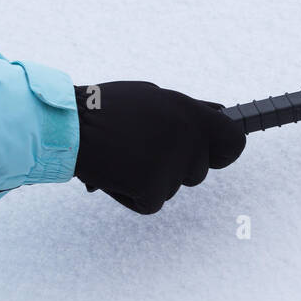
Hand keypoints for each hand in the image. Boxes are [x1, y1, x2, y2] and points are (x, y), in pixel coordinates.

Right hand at [73, 81, 245, 214]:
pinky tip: (115, 173)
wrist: (67, 126)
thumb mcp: (152, 98)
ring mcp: (172, 164)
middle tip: (142, 150)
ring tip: (123, 155)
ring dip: (150, 180)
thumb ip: (188, 110)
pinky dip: (132, 195)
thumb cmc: (105, 109)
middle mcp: (187, 137)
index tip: (214, 156)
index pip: (234, 140)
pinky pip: (151, 202)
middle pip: (198, 171)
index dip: (224, 152)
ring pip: (172, 187)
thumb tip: (221, 113)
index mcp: (190, 112)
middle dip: (174, 168)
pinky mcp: (153, 188)